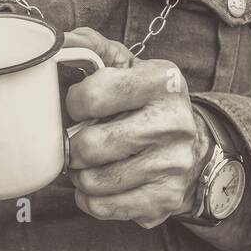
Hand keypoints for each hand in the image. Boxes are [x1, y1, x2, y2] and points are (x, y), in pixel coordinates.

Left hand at [63, 28, 210, 229]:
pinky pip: (104, 208)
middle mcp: (174, 122)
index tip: (81, 106)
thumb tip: (57, 42)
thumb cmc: (145, 100)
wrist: (192, 145)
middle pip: (89, 146)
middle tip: (78, 139)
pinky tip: (100, 183)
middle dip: (74, 145)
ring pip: (93, 181)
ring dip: (81, 174)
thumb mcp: (126, 65)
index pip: (91, 96)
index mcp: (162, 80)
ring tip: (90, 161)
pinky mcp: (167, 199)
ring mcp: (174, 164)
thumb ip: (90, 47)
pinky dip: (90, 199)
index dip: (74, 104)